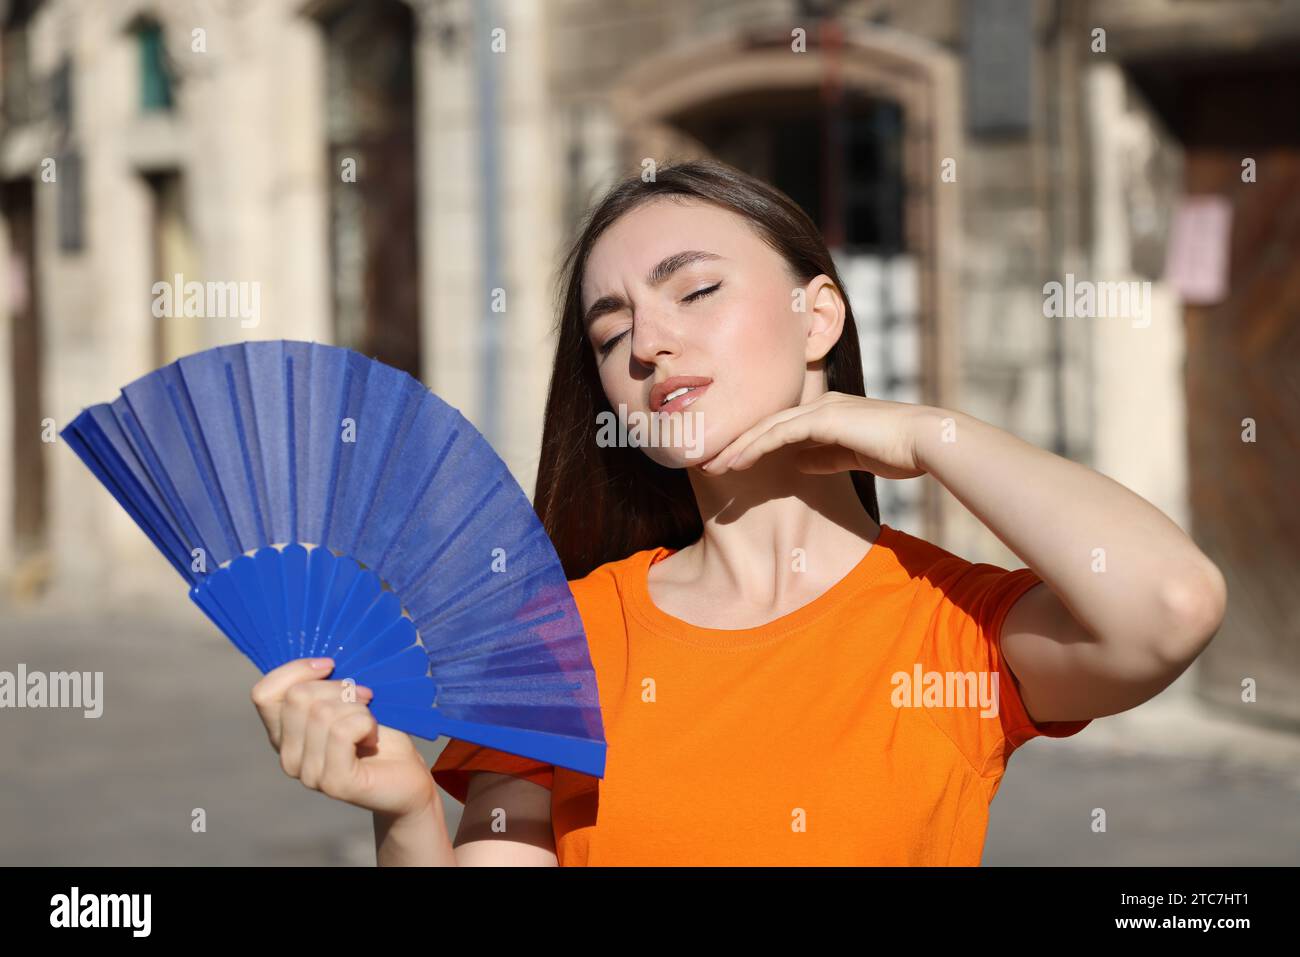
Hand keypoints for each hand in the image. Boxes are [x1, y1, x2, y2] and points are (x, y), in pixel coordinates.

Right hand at [251, 658, 436, 818]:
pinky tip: (372, 737)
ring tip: (369, 722)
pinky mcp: (334, 783)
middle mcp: (287, 756)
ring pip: (322, 712)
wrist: (407, 773)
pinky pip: (342, 732)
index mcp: (283, 732)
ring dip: (358, 708)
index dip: (295, 670)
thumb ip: (322, 685)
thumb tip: (321, 660)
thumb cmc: (378, 732)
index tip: (330, 665)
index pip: (263, 693)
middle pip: (298, 696)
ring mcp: (307, 773)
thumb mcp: (345, 700)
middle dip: (338, 688)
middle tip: (364, 699)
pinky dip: (366, 723)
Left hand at [701, 392, 933, 479]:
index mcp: (828, 412)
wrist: (925, 441)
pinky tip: (736, 460)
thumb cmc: (898, 451)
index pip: (780, 427)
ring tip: (713, 464)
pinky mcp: (823, 419)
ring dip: (737, 447)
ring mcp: (820, 409)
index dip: (752, 443)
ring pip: (766, 428)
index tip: (729, 461)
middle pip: (766, 424)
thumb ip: (826, 456)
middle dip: (735, 443)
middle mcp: (819, 405)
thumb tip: (799, 463)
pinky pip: (779, 435)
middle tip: (707, 460)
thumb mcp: (855, 456)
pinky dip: (755, 447)